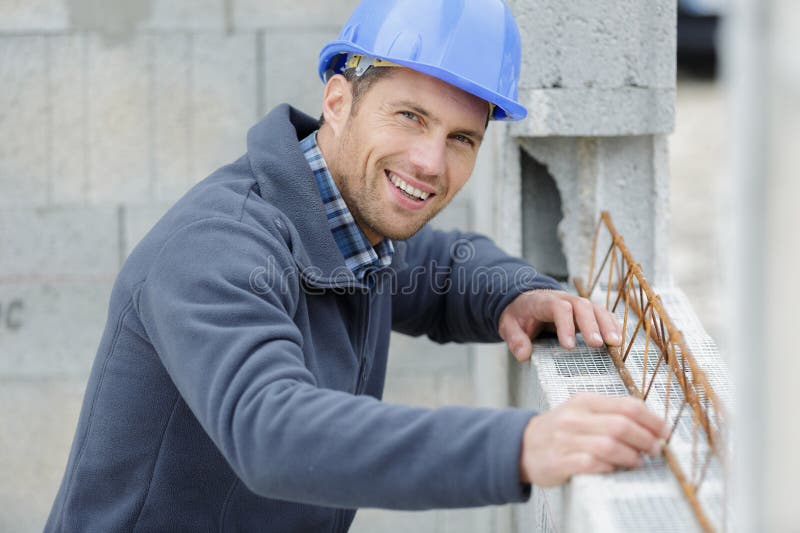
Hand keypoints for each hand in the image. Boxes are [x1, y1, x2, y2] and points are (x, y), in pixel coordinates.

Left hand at [498, 289, 621, 360]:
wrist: (525, 301)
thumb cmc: (519, 315)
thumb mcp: (508, 325)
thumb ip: (515, 339)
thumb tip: (523, 355)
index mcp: (543, 301)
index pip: (558, 307)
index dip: (565, 325)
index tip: (568, 346)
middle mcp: (564, 299)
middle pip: (582, 306)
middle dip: (591, 325)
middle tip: (598, 344)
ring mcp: (577, 304)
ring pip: (596, 308)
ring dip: (607, 325)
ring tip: (614, 344)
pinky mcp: (587, 312)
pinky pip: (603, 314)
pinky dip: (612, 325)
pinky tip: (617, 340)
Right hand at [519, 393, 668, 485]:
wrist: (523, 444)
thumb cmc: (561, 429)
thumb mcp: (583, 411)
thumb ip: (612, 413)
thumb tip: (652, 426)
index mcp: (585, 401)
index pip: (627, 405)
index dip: (652, 420)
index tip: (664, 431)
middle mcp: (575, 418)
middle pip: (621, 426)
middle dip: (646, 440)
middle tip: (656, 449)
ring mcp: (565, 440)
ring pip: (608, 446)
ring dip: (630, 456)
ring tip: (638, 461)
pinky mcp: (558, 461)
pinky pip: (591, 464)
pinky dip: (608, 468)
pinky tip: (613, 469)